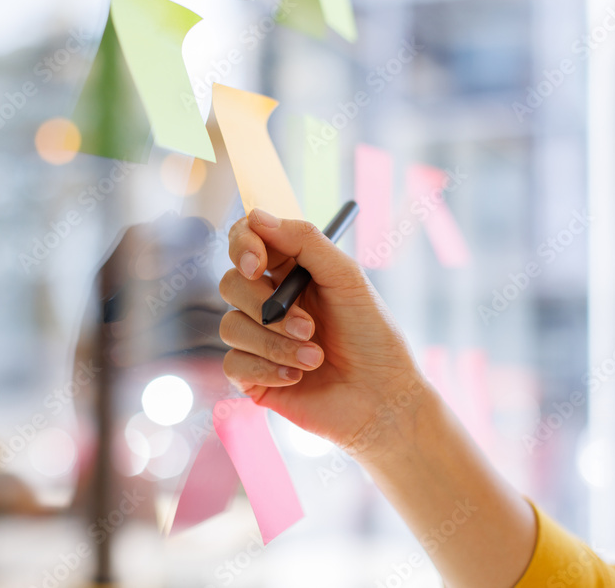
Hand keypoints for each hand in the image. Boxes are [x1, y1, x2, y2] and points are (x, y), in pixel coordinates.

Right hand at [218, 208, 428, 457]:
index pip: (247, 243)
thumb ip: (305, 241)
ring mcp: (258, 340)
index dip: (243, 246)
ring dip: (275, 343)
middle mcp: (269, 302)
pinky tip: (297, 376)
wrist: (384, 398)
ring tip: (314, 357)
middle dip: (266, 306)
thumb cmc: (373, 335)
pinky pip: (233, 364)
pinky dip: (267, 368)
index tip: (258, 263)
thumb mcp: (347, 277)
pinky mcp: (253, 376)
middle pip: (231, 284)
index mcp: (290, 272)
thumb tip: (255, 216)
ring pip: (231, 327)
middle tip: (309, 327)